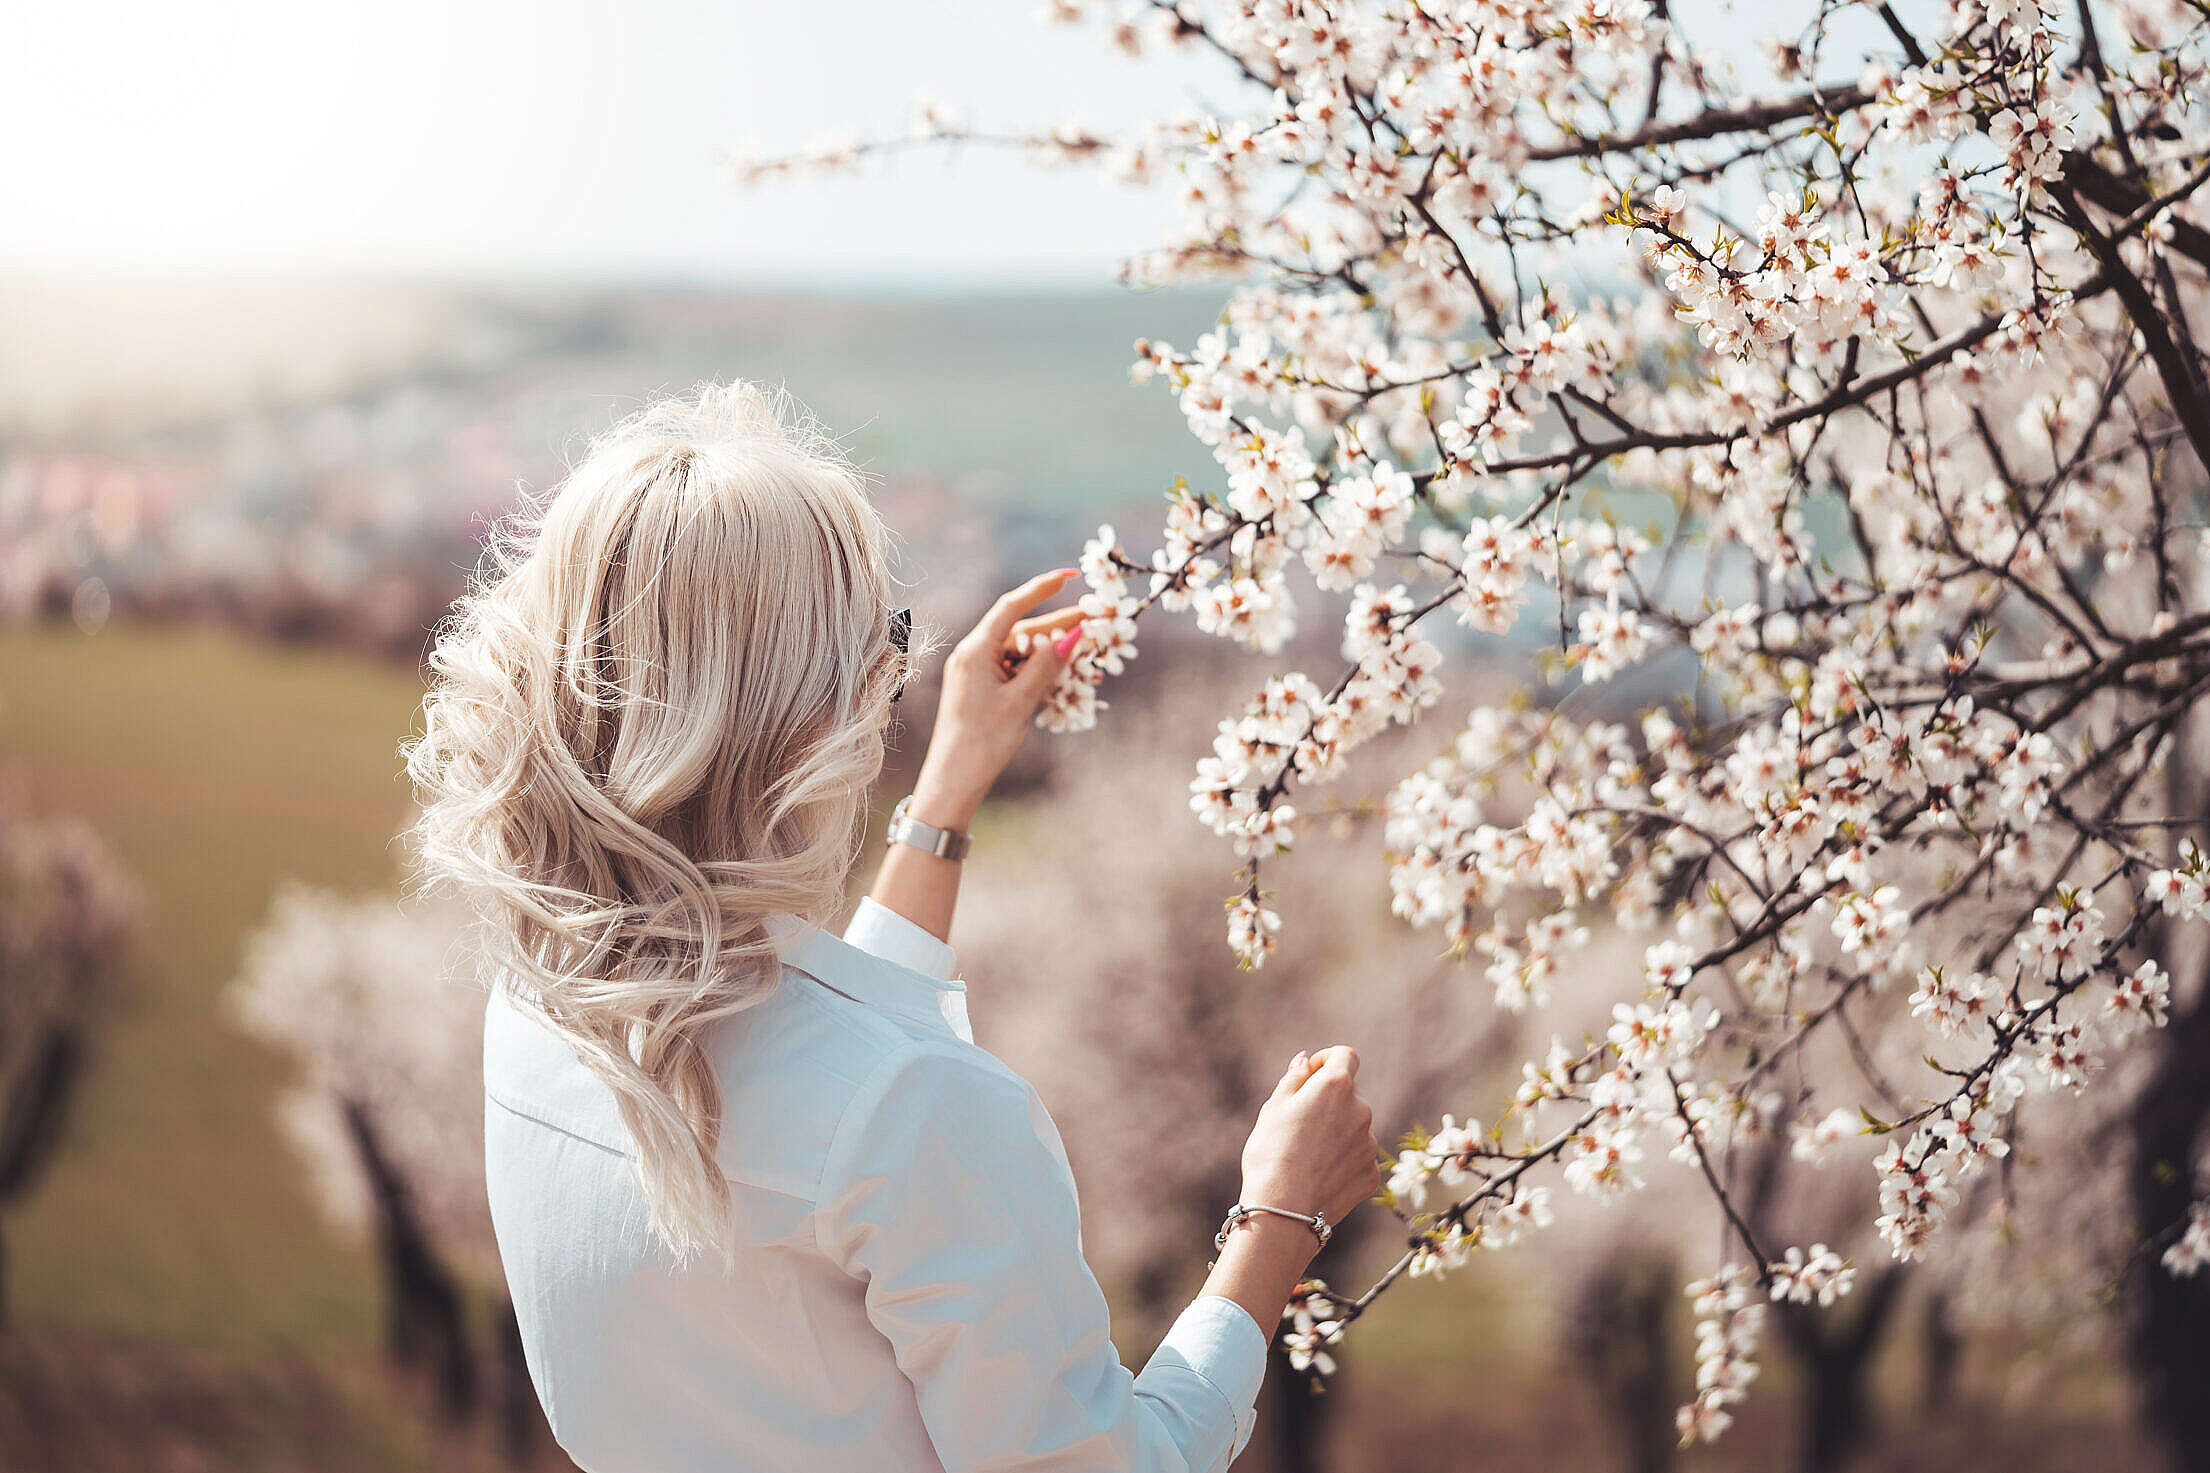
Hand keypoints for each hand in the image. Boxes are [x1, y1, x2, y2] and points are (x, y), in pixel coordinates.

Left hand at [907, 570, 1084, 831]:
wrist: (953, 781)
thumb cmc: (982, 741)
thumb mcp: (1020, 701)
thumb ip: (1046, 665)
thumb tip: (1073, 636)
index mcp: (975, 650)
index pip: (1012, 607)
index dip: (1042, 588)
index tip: (1069, 575)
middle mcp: (974, 655)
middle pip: (1023, 630)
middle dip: (1060, 624)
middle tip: (1097, 618)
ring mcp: (979, 673)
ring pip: (1023, 652)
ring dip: (1055, 651)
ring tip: (1091, 648)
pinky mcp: (984, 690)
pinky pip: (1017, 671)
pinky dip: (1041, 671)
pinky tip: (1068, 674)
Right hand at [1237, 1046, 1382, 1246]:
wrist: (1284, 1211)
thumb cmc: (1271, 1154)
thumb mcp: (1273, 1109)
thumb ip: (1294, 1078)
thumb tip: (1306, 1060)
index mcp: (1336, 1086)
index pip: (1346, 1055)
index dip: (1327, 1060)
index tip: (1311, 1074)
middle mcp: (1361, 1110)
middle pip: (1349, 1094)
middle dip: (1329, 1101)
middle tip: (1299, 1124)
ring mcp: (1369, 1143)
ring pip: (1354, 1127)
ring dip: (1337, 1132)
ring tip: (1307, 1156)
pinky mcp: (1372, 1173)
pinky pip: (1358, 1157)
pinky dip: (1343, 1161)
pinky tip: (1319, 1176)